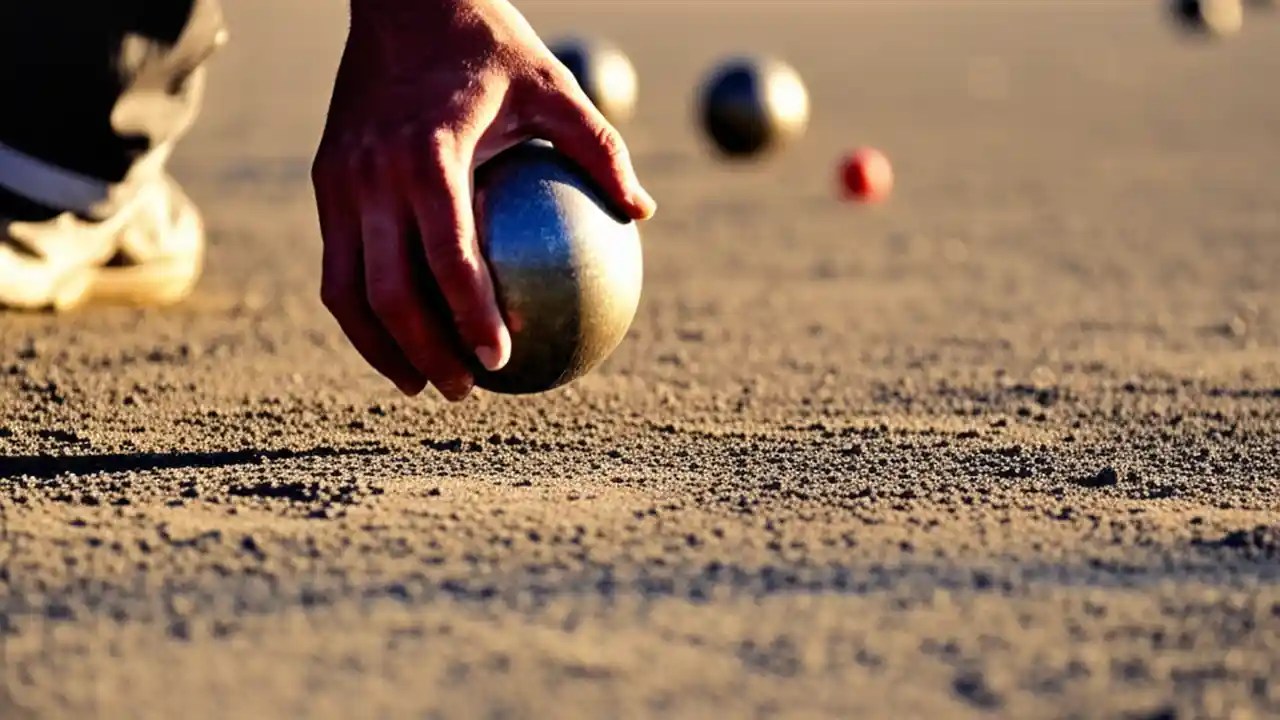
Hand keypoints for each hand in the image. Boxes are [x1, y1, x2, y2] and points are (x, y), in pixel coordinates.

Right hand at [311, 0, 655, 398]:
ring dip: (381, 349)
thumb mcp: (555, 84)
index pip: (448, 257)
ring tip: (421, 385)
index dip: (471, 317)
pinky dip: (361, 312)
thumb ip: (601, 148)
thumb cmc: (490, 47)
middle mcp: (373, 174)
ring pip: (347, 291)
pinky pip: (337, 265)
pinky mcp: (326, 180)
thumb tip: (641, 212)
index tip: (501, 361)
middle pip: (388, 292)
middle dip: (425, 354)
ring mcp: (340, 180)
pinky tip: (396, 338)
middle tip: (467, 390)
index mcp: (429, 154)